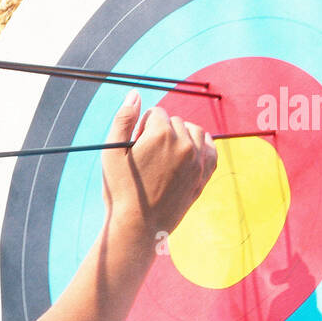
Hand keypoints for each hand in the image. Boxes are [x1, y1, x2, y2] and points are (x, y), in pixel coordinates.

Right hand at [101, 91, 216, 241]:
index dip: (142, 129)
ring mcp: (197, 160)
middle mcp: (183, 143)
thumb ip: (123, 119)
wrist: (138, 227)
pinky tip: (186, 156)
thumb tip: (135, 93)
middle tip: (147, 157)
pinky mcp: (204, 175)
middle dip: (161, 133)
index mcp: (160, 134)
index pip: (156, 114)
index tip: (136, 148)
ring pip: (194, 132)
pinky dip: (200, 148)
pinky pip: (210, 149)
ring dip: (181, 138)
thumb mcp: (111, 152)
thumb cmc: (120, 190)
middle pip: (174, 122)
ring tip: (165, 158)